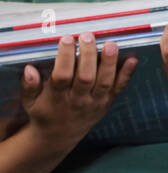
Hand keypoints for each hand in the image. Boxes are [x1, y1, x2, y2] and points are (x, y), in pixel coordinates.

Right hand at [18, 34, 136, 146]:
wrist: (59, 136)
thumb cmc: (43, 112)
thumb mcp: (29, 102)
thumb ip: (29, 86)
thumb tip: (29, 69)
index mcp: (57, 97)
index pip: (62, 75)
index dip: (65, 57)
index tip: (67, 38)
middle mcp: (78, 100)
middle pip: (86, 77)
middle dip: (88, 55)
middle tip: (88, 36)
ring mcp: (95, 102)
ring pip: (105, 82)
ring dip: (109, 62)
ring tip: (110, 44)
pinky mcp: (108, 102)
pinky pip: (119, 88)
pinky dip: (127, 74)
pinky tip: (133, 59)